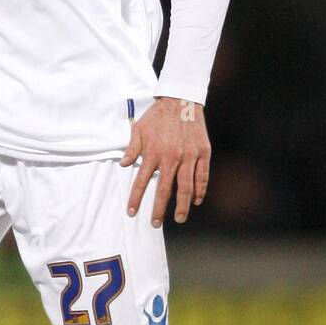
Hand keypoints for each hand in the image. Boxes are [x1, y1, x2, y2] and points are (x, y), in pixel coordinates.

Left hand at [119, 97, 210, 225]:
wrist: (181, 100)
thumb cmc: (157, 116)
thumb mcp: (139, 130)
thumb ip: (131, 149)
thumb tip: (122, 165)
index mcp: (153, 153)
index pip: (142, 182)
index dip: (135, 199)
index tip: (131, 212)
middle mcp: (171, 158)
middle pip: (164, 190)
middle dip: (158, 209)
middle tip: (155, 224)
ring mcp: (189, 156)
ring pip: (186, 187)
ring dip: (182, 205)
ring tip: (179, 218)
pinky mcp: (203, 153)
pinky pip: (202, 176)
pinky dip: (200, 190)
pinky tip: (196, 200)